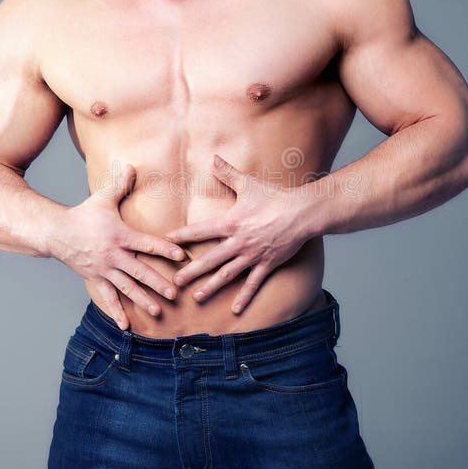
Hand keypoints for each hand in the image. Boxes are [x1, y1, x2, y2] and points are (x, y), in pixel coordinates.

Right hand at [54, 164, 185, 328]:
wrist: (55, 232)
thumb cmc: (83, 214)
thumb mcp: (102, 198)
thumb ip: (120, 184)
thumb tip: (133, 165)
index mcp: (119, 235)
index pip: (147, 243)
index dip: (165, 249)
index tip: (182, 257)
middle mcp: (113, 255)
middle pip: (139, 271)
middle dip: (158, 283)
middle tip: (175, 293)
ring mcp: (104, 270)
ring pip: (127, 288)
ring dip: (143, 300)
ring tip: (159, 312)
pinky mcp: (95, 279)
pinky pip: (108, 298)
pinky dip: (117, 312)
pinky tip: (126, 326)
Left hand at [163, 154, 312, 313]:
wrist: (301, 212)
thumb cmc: (274, 197)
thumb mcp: (248, 184)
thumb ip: (228, 173)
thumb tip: (214, 158)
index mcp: (231, 222)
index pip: (201, 231)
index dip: (182, 236)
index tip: (166, 242)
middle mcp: (238, 242)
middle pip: (210, 259)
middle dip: (191, 271)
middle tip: (175, 281)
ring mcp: (252, 256)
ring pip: (227, 275)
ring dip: (211, 287)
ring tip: (197, 297)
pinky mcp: (267, 264)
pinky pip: (253, 284)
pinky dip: (244, 297)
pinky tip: (235, 310)